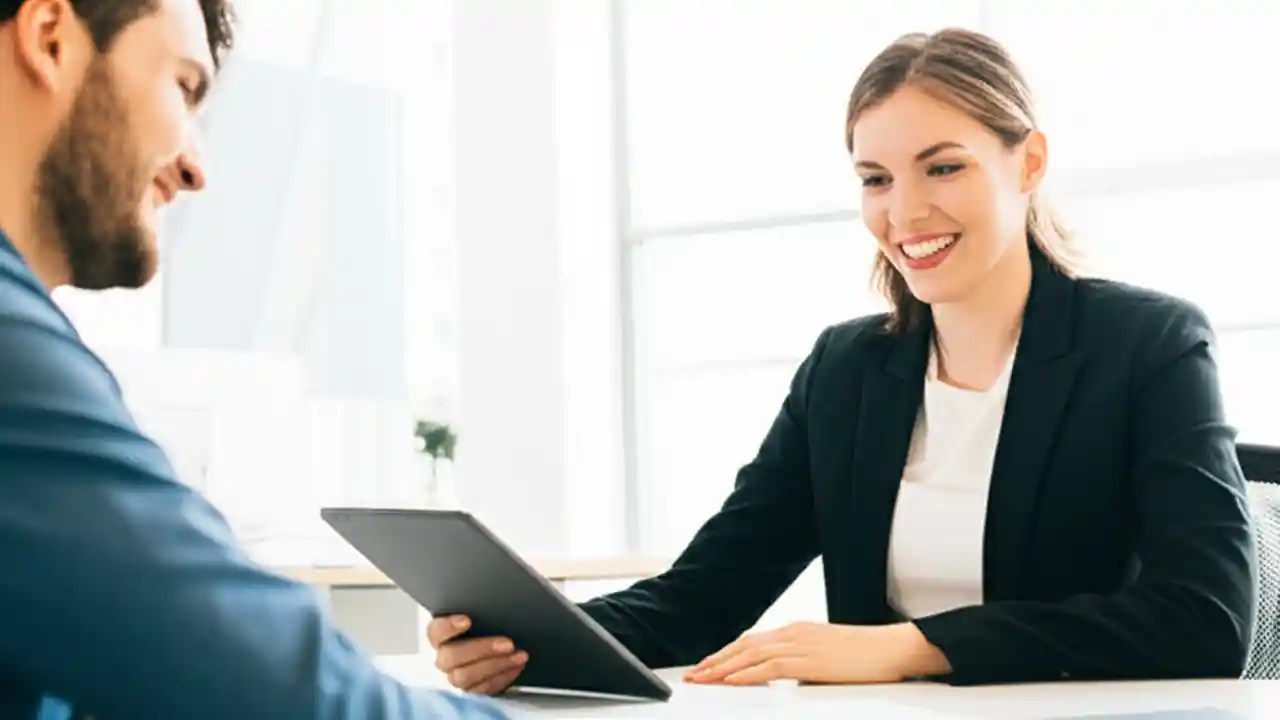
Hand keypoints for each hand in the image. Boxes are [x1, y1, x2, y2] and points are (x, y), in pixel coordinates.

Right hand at [427, 614, 528, 694]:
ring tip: (519, 656)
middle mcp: (444, 658)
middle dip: (482, 649)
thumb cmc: (487, 625)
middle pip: (452, 657)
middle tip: (508, 643)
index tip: (467, 620)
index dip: (448, 627)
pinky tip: (517, 666)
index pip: (435, 631)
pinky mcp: (472, 691)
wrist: (498, 644)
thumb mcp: (484, 615)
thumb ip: (482, 610)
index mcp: (440, 635)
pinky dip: (503, 677)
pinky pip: (483, 689)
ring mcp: (456, 676)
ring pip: (466, 677)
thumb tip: (499, 599)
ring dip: (496, 665)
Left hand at [683, 621, 949, 685]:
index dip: (726, 653)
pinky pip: (770, 666)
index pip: (752, 641)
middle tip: (693, 674)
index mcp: (796, 631)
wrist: (892, 647)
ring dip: (722, 668)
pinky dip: (747, 673)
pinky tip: (731, 680)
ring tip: (702, 679)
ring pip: (750, 654)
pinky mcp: (809, 660)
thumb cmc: (865, 654)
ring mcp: (801, 644)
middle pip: (744, 645)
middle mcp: (793, 633)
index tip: (707, 666)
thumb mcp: (826, 655)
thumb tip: (784, 675)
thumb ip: (802, 661)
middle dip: (716, 660)